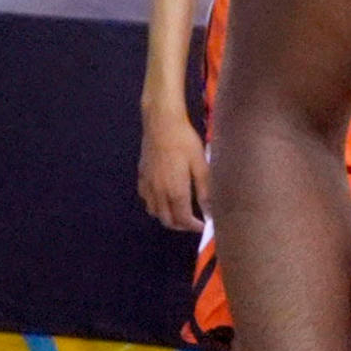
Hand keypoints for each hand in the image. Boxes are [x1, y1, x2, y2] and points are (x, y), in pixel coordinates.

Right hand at [138, 107, 207, 233]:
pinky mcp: (141, 176)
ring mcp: (148, 185)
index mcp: (175, 191)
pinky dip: (154, 205)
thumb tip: (210, 211)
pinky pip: (145, 199)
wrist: (161, 123)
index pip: (183, 219)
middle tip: (193, 221)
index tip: (203, 225)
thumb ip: (204, 191)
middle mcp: (158, 192)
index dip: (194, 226)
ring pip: (154, 212)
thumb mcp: (200, 165)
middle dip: (181, 225)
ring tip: (179, 211)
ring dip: (167, 216)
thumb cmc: (184, 142)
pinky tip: (163, 197)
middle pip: (166, 220)